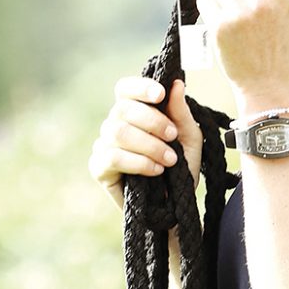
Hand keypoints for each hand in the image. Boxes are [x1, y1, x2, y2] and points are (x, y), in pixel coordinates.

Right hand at [88, 76, 203, 204]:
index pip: (125, 89)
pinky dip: (138, 162)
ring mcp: (104, 146)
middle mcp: (115, 124)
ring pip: (118, 132)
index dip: (140, 87)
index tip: (161, 94)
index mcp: (135, 111)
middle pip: (122, 108)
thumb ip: (181, 111)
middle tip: (173, 136)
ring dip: (149, 145)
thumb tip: (176, 84)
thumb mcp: (189, 137)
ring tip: (169, 159)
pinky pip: (113, 157)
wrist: (176, 203)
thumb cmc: (182, 166)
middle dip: (153, 121)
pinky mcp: (99, 169)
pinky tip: (155, 170)